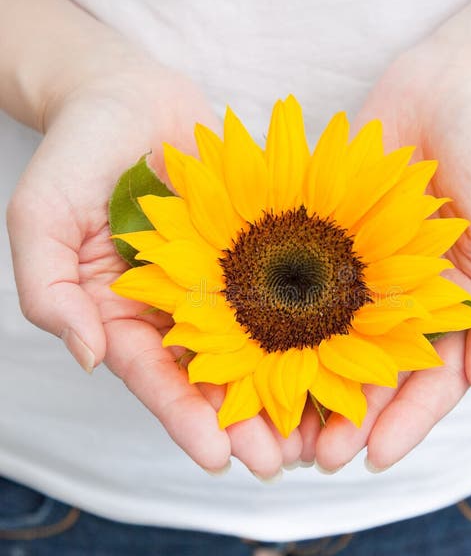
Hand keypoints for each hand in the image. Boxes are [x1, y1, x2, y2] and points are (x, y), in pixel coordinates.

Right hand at [7, 53, 298, 477]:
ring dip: (285, 392)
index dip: (183, 418)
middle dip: (244, 423)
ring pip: (253, 349)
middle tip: (283, 462)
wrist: (130, 93)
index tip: (220, 458)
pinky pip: (283, 294)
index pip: (152, 376)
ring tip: (320, 433)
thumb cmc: (80, 148)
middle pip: (209, 378)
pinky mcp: (252, 254)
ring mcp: (214, 284)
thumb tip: (86, 356)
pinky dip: (309, 330)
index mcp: (118, 311)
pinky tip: (343, 359)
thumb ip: (49, 285)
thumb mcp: (42, 212)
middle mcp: (170, 309)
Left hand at [301, 36, 470, 470]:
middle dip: (346, 422)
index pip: (430, 384)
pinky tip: (249, 356)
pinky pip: (300, 291)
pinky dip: (279, 327)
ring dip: (305, 390)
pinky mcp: (325, 242)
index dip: (404, 425)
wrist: (452, 81)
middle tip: (312, 459)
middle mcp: (404, 303)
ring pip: (329, 347)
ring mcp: (363, 276)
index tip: (372, 461)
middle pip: (372, 378)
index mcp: (454, 311)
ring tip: (276, 427)